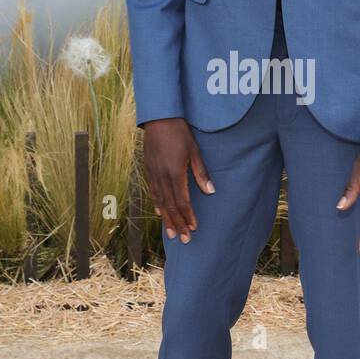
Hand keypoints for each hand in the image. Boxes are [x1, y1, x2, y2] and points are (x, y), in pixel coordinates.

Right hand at [142, 118, 214, 241]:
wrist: (159, 119)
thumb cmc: (180, 133)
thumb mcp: (194, 151)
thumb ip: (201, 173)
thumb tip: (211, 192)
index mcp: (175, 173)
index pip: (182, 201)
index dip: (188, 216)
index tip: (193, 229)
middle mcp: (162, 177)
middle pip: (170, 206)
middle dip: (178, 224)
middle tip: (184, 239)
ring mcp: (153, 174)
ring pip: (160, 202)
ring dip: (167, 219)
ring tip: (172, 233)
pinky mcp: (149, 170)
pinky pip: (153, 192)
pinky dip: (157, 204)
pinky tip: (160, 212)